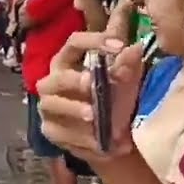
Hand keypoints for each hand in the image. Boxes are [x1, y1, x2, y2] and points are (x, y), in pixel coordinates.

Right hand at [35, 33, 142, 163]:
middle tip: (91, 82)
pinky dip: (78, 137)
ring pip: (52, 104)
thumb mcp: (127, 81)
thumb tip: (135, 48)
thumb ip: (129, 63)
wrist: (115, 136)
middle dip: (74, 80)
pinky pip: (59, 133)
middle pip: (58, 76)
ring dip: (73, 108)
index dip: (93, 41)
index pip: (74, 43)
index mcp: (70, 61)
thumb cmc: (116, 99)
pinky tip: (97, 141)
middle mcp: (53, 81)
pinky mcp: (50, 130)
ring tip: (93, 115)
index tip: (120, 46)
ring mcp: (49, 106)